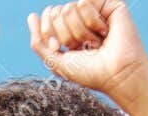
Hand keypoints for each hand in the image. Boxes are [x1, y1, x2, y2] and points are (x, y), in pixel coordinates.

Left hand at [29, 0, 147, 98]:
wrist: (116, 75)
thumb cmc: (90, 73)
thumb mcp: (56, 61)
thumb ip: (38, 42)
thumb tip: (31, 16)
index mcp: (69, 30)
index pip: (48, 16)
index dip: (48, 33)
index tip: (60, 49)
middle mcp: (81, 18)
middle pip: (56, 12)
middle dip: (65, 35)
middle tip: (83, 48)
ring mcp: (95, 10)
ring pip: (68, 8)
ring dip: (80, 33)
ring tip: (96, 43)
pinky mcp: (109, 4)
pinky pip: (83, 2)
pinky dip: (91, 22)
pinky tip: (104, 32)